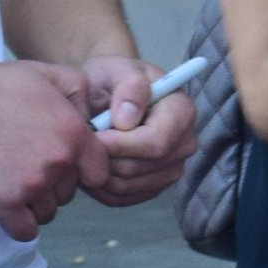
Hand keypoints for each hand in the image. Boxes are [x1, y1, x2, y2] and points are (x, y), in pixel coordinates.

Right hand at [0, 56, 93, 240]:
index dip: (83, 169)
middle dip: (53, 183)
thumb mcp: (46, 73)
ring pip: (48, 212)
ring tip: (12, 180)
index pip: (99, 172)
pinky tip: (8, 207)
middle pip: (69, 193)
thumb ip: (79, 89)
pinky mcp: (6, 202)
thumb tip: (90, 114)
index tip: (63, 163)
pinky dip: (18, 224)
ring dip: (34, 203)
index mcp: (73, 133)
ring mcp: (33, 185)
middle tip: (26, 165)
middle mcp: (59, 162)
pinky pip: (25, 231)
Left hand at [76, 54, 197, 204]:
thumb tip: (127, 120)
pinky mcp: (151, 187)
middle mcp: (184, 144)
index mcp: (182, 111)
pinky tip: (91, 162)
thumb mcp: (117, 69)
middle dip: (106, 158)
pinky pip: (121, 198)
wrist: (105, 95)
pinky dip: (99, 185)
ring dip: (99, 170)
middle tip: (83, 141)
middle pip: (141, 168)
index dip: (123, 144)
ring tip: (85, 148)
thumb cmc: (112, 79)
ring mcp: (170, 169)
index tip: (96, 135)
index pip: (157, 142)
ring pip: (128, 186)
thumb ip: (127, 87)